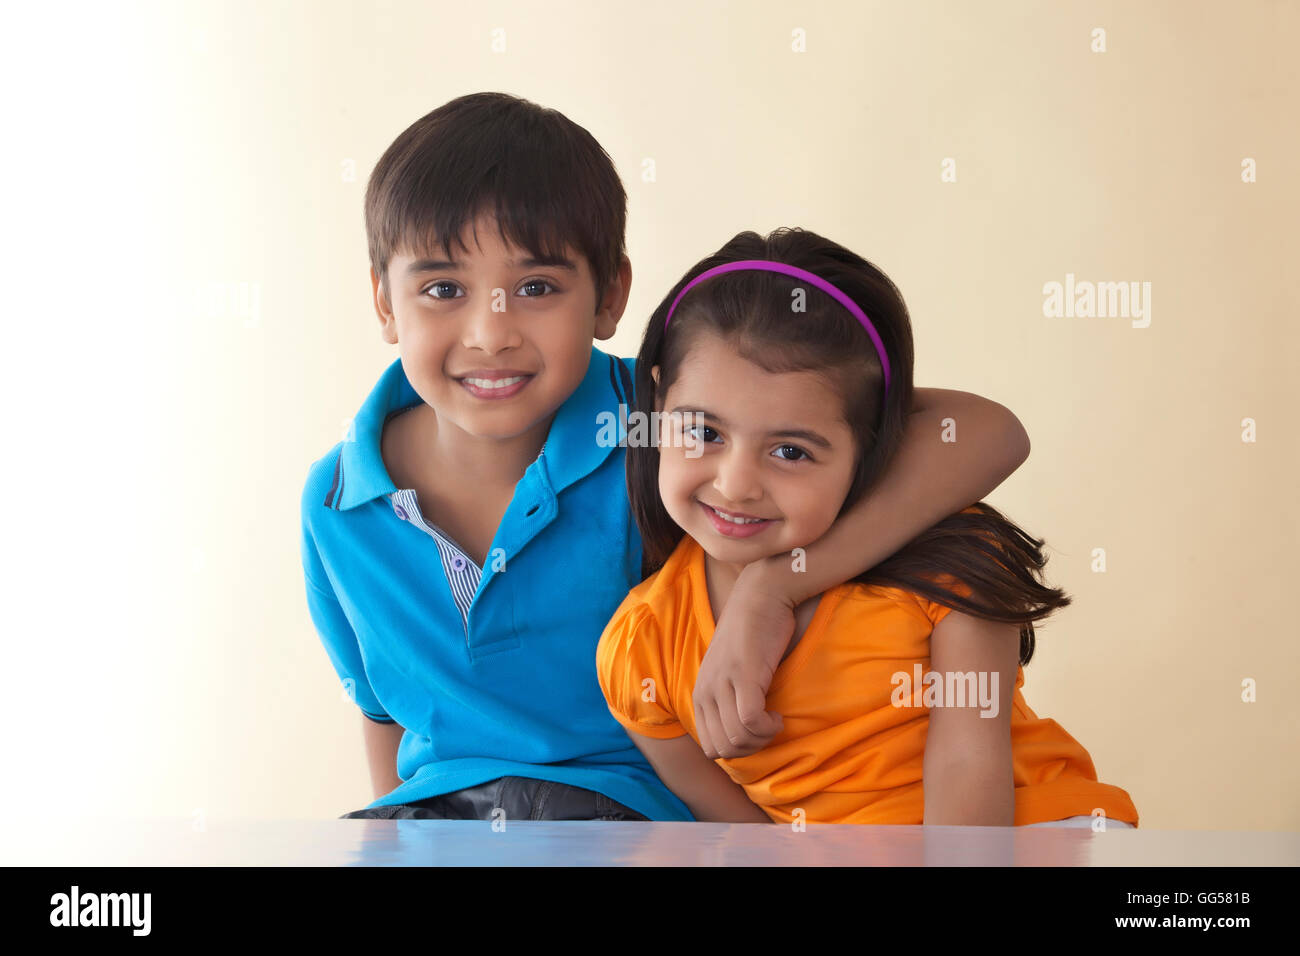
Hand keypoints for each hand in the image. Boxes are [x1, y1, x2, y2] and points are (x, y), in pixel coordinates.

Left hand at [692, 561, 796, 758]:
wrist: (761, 596)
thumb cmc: (751, 635)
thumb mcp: (729, 671)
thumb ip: (727, 698)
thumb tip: (739, 736)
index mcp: (699, 693)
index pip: (709, 748)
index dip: (737, 750)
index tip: (756, 734)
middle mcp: (706, 690)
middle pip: (722, 749)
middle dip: (749, 749)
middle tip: (767, 731)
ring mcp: (723, 683)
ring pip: (737, 739)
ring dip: (762, 738)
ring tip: (774, 721)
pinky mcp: (744, 675)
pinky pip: (751, 721)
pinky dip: (768, 727)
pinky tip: (778, 716)